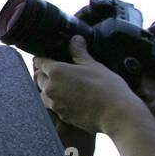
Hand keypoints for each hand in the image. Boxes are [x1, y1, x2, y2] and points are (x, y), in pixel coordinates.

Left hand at [33, 35, 149, 135]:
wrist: (115, 114)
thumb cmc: (107, 88)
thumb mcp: (93, 65)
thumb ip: (80, 52)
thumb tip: (75, 40)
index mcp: (56, 72)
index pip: (40, 61)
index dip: (43, 58)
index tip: (48, 56)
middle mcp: (51, 88)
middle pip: (39, 78)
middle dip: (45, 73)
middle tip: (58, 70)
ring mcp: (54, 104)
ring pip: (43, 93)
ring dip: (49, 88)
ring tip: (64, 85)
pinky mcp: (61, 116)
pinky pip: (52, 105)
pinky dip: (57, 100)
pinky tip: (70, 98)